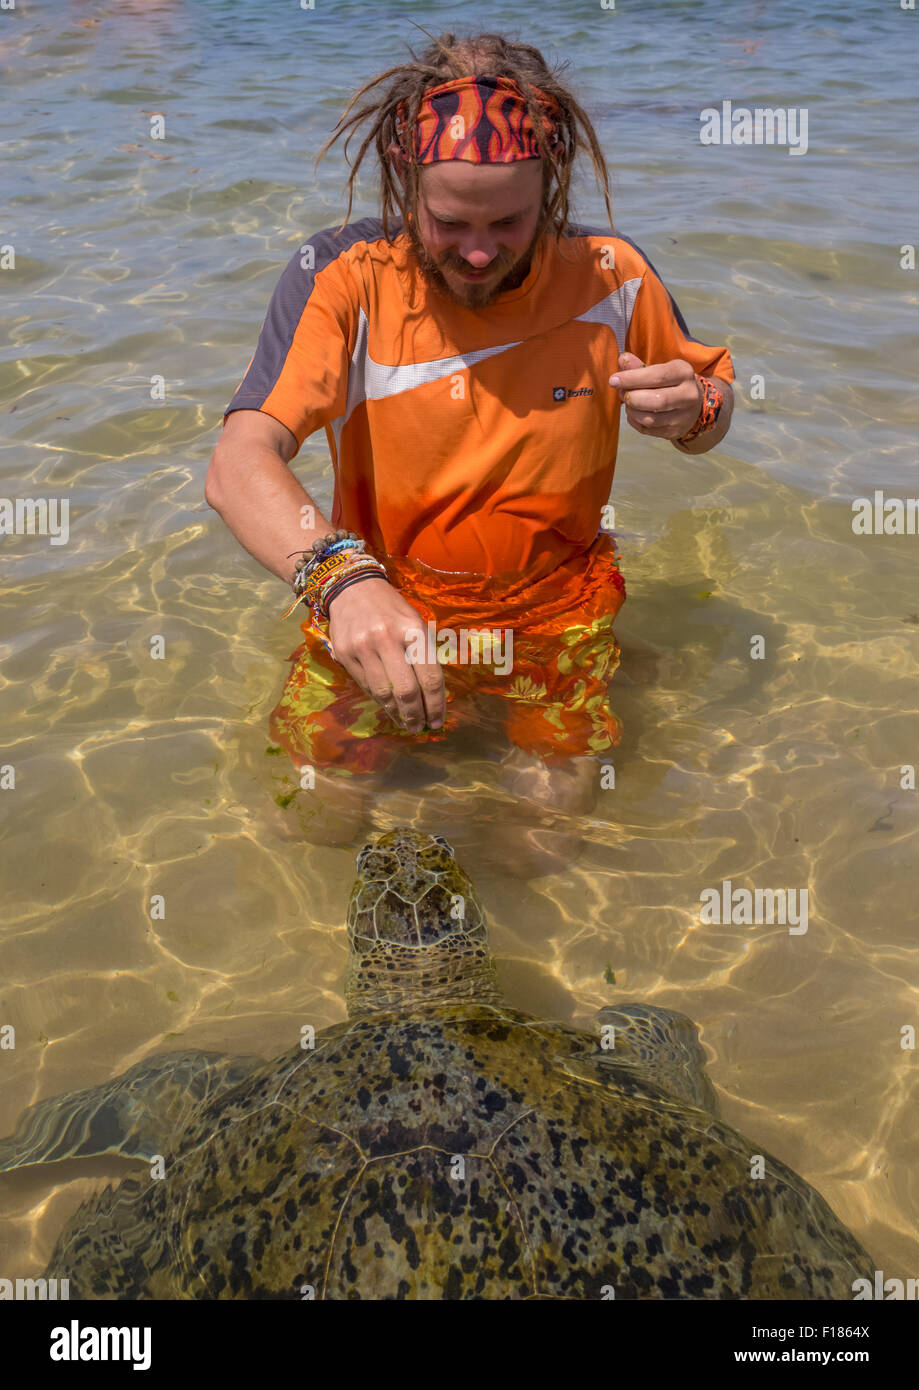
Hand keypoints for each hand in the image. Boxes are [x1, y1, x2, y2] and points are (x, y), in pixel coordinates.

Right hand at [327, 577, 445, 732]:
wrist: (353, 588)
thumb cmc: (392, 609)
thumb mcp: (415, 623)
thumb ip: (424, 656)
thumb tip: (432, 696)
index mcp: (413, 631)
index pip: (430, 678)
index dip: (437, 705)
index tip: (438, 721)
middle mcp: (387, 639)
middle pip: (406, 691)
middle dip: (416, 715)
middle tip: (420, 727)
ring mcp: (363, 647)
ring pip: (383, 693)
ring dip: (396, 713)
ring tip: (405, 722)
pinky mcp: (344, 654)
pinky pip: (365, 686)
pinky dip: (379, 700)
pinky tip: (388, 706)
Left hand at [609, 352, 702, 438]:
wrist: (691, 404)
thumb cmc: (669, 382)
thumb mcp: (659, 369)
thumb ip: (639, 366)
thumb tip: (622, 359)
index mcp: (684, 373)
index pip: (658, 376)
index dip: (633, 379)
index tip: (614, 380)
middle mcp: (688, 395)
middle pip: (656, 401)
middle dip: (632, 397)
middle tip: (622, 393)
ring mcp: (683, 417)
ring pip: (650, 419)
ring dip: (632, 411)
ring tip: (628, 402)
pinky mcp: (674, 432)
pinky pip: (647, 429)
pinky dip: (634, 421)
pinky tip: (634, 412)